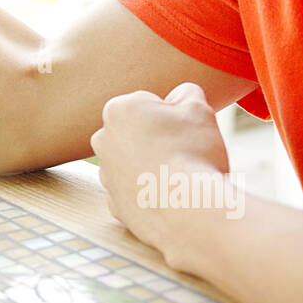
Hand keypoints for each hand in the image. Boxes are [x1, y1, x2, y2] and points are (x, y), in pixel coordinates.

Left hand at [89, 82, 234, 266]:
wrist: (190, 209)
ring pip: (135, 164)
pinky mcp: (115, 205)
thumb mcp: (199, 109)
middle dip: (157, 139)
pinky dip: (151, 194)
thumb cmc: (194, 152)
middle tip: (184, 152)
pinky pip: (136, 193)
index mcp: (118, 110)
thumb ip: (188, 93)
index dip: (173, 116)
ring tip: (179, 177)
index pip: (149, 104)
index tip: (185, 130)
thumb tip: (183, 94)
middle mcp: (103, 140)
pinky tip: (171, 197)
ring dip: (152, 167)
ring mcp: (106, 175)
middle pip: (137, 133)